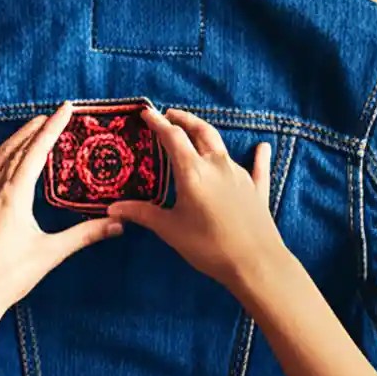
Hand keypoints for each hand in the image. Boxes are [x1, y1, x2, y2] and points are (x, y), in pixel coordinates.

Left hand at [0, 103, 123, 326]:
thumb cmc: (7, 276)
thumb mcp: (50, 253)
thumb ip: (84, 235)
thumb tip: (118, 223)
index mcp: (12, 195)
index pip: (35, 151)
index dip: (53, 127)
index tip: (66, 108)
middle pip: (14, 148)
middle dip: (34, 128)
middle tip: (53, 114)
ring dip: (17, 141)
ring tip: (33, 131)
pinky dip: (5, 159)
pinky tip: (12, 166)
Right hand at [109, 108, 289, 290]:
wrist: (255, 262)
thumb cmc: (208, 246)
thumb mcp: (170, 230)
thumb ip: (143, 214)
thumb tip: (113, 208)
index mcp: (193, 171)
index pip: (172, 138)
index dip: (158, 123)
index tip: (147, 113)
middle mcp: (217, 165)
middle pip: (200, 132)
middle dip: (184, 120)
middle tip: (170, 115)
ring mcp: (240, 174)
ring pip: (221, 146)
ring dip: (206, 135)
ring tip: (195, 132)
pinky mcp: (257, 188)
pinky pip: (258, 166)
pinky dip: (258, 155)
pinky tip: (263, 147)